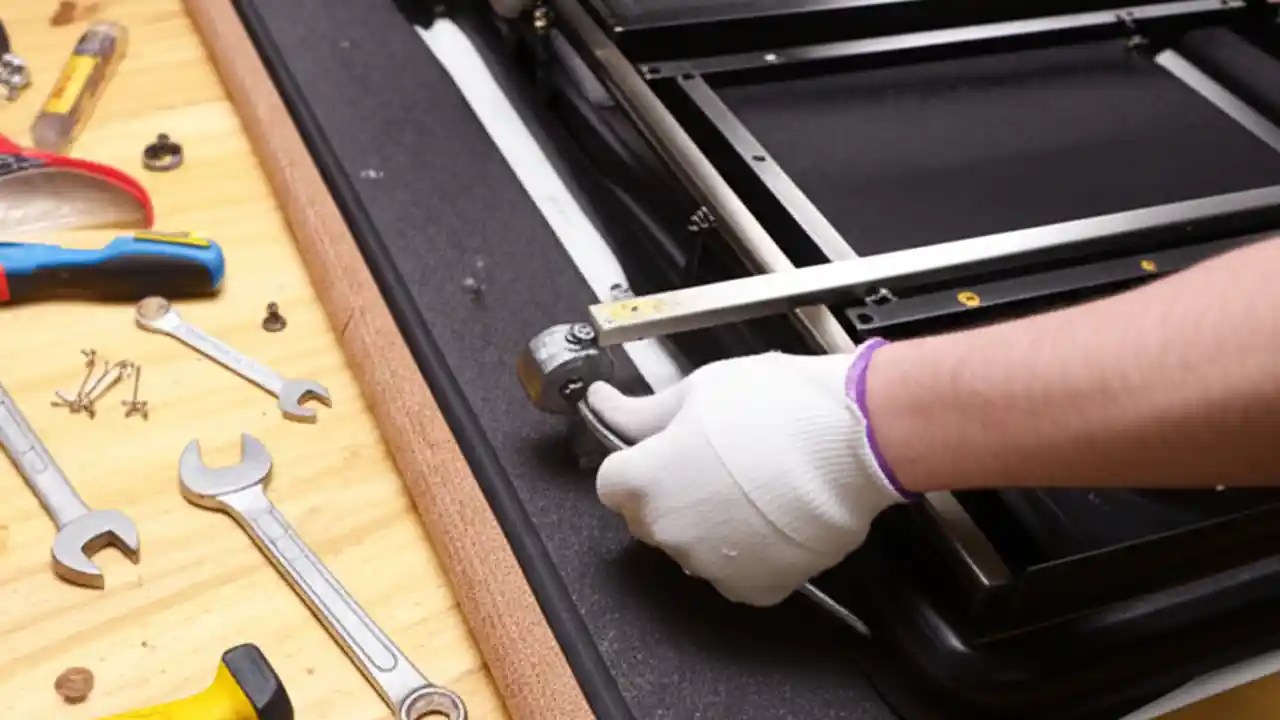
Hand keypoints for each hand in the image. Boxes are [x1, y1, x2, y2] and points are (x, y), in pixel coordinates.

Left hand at [589, 347, 907, 606]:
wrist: (854, 438)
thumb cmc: (782, 408)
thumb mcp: (700, 389)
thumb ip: (643, 411)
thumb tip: (604, 404)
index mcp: (647, 480)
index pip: (612, 483)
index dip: (637, 462)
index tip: (661, 449)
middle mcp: (671, 530)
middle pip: (648, 517)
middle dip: (669, 492)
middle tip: (712, 459)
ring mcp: (712, 564)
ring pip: (690, 546)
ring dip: (706, 523)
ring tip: (750, 484)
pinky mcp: (756, 585)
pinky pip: (733, 574)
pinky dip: (745, 552)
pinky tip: (768, 516)